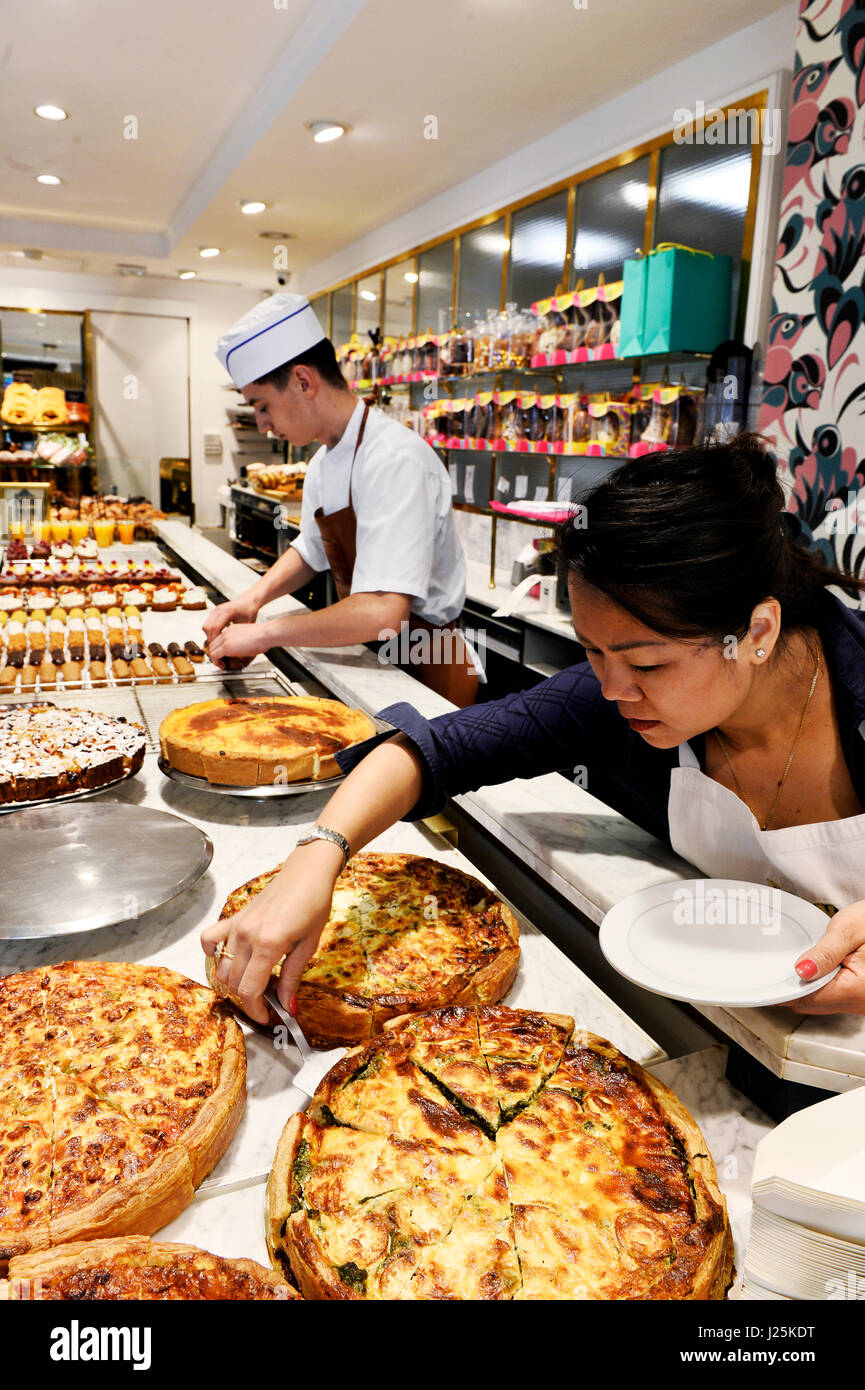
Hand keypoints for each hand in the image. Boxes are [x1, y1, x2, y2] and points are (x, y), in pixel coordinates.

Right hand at [201, 843, 341, 1024]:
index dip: (256, 1011)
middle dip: (248, 1000)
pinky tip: (229, 959)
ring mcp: (236, 926)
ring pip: (221, 967)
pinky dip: (213, 954)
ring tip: (254, 984)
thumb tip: (289, 1008)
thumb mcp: (308, 945)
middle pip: (233, 983)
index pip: (249, 990)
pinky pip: (210, 940)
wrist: (307, 873)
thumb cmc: (314, 905)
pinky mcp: (234, 917)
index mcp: (268, 945)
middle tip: (266, 1003)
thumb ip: (292, 978)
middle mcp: (246, 936)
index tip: (267, 1018)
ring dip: (234, 983)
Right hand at [203, 592, 259, 643]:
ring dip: (209, 636)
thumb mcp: (247, 623)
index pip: (215, 628)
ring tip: (216, 644)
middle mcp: (219, 609)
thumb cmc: (249, 610)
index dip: (215, 639)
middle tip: (215, 649)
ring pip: (205, 626)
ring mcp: (215, 610)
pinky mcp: (214, 612)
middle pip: (208, 627)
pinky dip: (210, 632)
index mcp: (227, 611)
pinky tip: (217, 638)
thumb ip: (240, 634)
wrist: (248, 601)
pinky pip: (207, 624)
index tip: (218, 648)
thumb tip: (236, 646)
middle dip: (210, 639)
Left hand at [207, 621, 269, 668]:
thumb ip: (244, 649)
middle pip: (213, 644)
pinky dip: (216, 662)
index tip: (222, 655)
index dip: (218, 649)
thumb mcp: (250, 641)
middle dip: (215, 654)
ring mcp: (226, 639)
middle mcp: (227, 633)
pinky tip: (222, 666)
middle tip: (220, 661)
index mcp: (232, 629)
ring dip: (215, 659)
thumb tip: (243, 660)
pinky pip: (215, 655)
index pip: (219, 639)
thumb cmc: (263, 637)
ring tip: (221, 665)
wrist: (266, 634)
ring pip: (212, 650)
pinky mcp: (227, 647)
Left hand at [786, 899, 864, 1013]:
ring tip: (807, 965)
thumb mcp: (850, 929)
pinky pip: (838, 1000)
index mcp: (857, 989)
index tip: (770, 982)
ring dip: (812, 989)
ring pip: (825, 1004)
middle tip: (783, 969)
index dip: (786, 990)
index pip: (808, 998)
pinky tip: (821, 971)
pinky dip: (825, 988)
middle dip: (797, 989)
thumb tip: (801, 970)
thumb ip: (824, 952)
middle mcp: (863, 1003)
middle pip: (815, 1005)